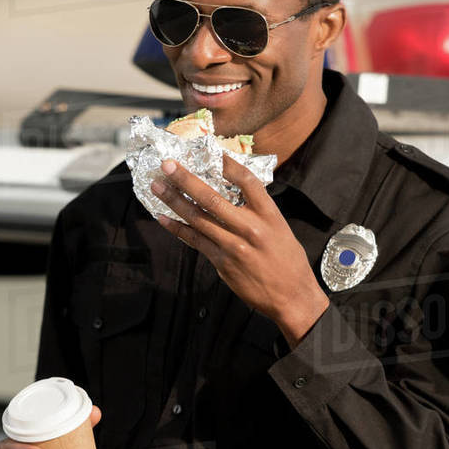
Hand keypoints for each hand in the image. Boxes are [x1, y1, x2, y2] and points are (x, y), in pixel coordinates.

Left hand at [151, 154, 328, 346]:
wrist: (291, 297)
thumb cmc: (287, 260)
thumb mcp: (280, 227)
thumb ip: (257, 210)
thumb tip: (231, 192)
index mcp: (269, 215)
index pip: (247, 181)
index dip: (228, 164)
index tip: (211, 151)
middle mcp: (251, 228)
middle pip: (213, 198)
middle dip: (186, 179)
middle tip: (167, 165)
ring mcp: (234, 246)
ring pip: (198, 218)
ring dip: (174, 201)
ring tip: (157, 187)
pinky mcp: (222, 262)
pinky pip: (195, 241)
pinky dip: (177, 228)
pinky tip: (163, 217)